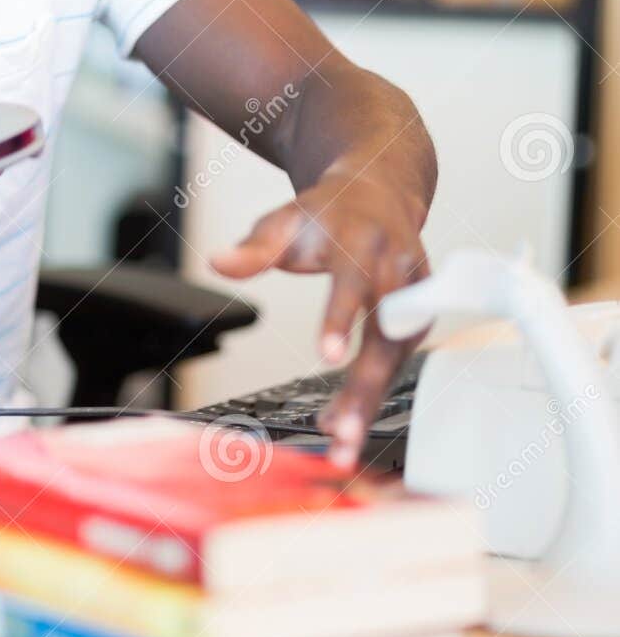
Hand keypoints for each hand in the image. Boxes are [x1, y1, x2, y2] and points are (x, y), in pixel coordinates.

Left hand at [209, 169, 428, 469]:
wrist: (379, 193)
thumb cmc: (327, 213)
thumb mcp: (285, 221)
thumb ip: (253, 248)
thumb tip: (216, 262)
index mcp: (360, 240)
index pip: (352, 282)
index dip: (341, 318)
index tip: (327, 356)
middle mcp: (396, 266)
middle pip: (384, 333)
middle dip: (365, 385)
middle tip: (341, 430)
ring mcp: (415, 293)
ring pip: (395, 356)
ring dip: (370, 401)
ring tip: (340, 443)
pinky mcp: (419, 314)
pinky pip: (397, 361)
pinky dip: (374, 393)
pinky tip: (344, 422)